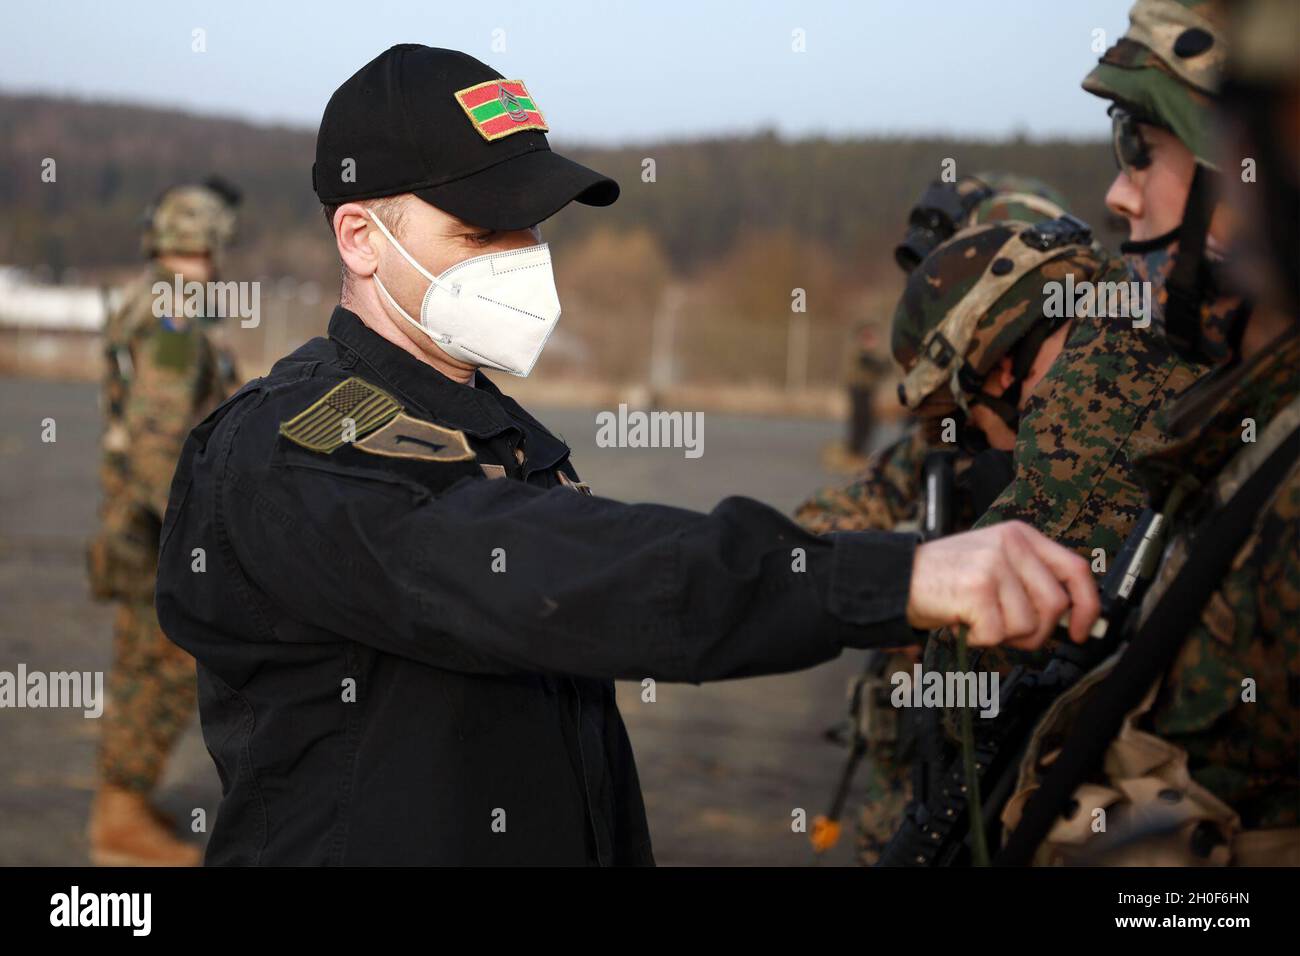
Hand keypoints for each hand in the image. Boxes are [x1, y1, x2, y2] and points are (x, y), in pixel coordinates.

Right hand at [906, 522, 1098, 649]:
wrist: (897, 578)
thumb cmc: (946, 577)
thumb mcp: (995, 564)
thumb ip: (1032, 581)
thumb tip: (1075, 620)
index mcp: (1021, 535)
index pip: (1076, 569)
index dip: (1088, 606)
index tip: (1082, 631)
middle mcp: (1011, 544)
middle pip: (1055, 605)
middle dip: (1037, 631)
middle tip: (1010, 631)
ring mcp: (994, 564)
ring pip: (1028, 624)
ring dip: (1004, 635)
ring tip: (979, 620)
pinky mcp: (977, 588)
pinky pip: (998, 633)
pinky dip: (980, 638)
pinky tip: (964, 622)